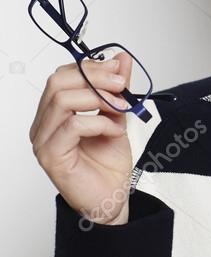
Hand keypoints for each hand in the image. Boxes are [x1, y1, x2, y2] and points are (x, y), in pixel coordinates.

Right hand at [29, 52, 134, 224]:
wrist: (112, 197)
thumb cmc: (109, 163)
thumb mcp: (118, 116)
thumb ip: (117, 88)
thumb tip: (122, 58)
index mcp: (54, 112)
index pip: (63, 75)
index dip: (91, 68)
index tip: (119, 71)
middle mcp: (44, 124)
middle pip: (58, 82)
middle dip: (94, 78)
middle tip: (121, 85)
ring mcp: (43, 140)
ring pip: (62, 99)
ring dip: (98, 98)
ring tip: (120, 109)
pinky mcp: (51, 156)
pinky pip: (72, 126)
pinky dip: (99, 122)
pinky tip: (114, 130)